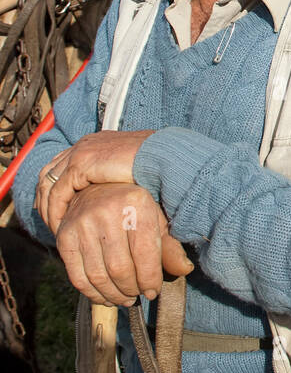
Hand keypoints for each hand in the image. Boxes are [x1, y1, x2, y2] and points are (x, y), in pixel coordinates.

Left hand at [37, 130, 154, 232]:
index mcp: (93, 143)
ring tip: (53, 228)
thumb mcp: (128, 173)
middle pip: (49, 172)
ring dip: (47, 208)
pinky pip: (58, 192)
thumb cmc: (155, 168)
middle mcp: (83, 145)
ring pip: (48, 183)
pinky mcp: (81, 164)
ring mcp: (80, 153)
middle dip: (44, 198)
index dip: (54, 187)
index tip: (54, 209)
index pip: (61, 165)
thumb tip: (111, 197)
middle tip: (47, 220)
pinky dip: (55, 210)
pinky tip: (60, 226)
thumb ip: (112, 180)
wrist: (163, 157)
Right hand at [54, 182, 193, 306]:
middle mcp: (106, 210)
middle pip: (120, 268)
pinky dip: (93, 294)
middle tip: (138, 295)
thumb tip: (184, 269)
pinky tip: (105, 297)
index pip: (144, 253)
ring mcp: (81, 223)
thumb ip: (170, 246)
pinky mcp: (64, 237)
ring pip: (98, 276)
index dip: (150, 279)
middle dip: (132, 289)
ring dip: (114, 295)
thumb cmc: (132, 208)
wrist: (94, 190)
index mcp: (135, 202)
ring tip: (125, 298)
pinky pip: (78, 277)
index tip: (153, 291)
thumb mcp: (156, 219)